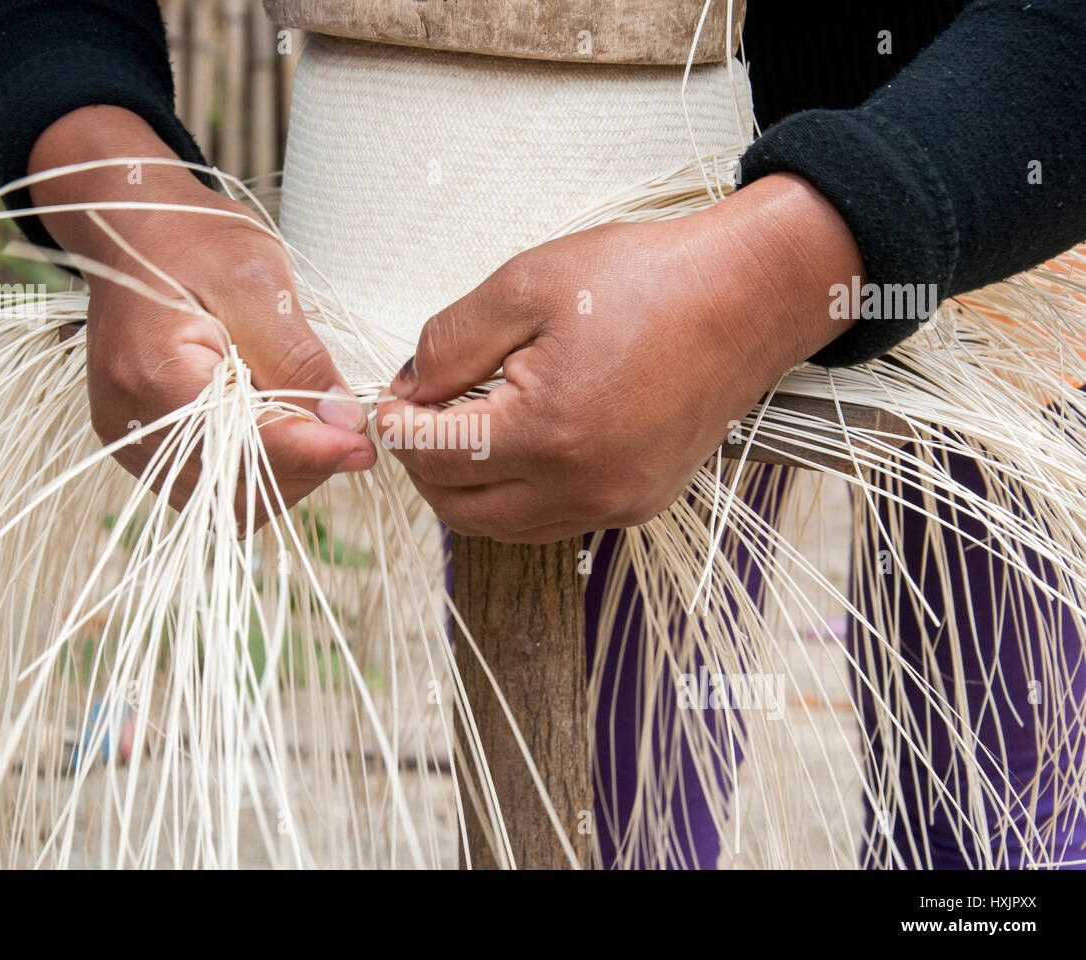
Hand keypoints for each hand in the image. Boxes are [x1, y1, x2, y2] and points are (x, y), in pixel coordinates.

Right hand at [29, 107, 373, 528]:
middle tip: (343, 426)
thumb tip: (343, 425)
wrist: (133, 228)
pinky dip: (254, 470)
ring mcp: (132, 441)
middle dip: (300, 465)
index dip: (311, 453)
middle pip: (234, 488)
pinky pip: (209, 487)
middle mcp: (133, 423)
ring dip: (280, 473)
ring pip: (225, 501)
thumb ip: (298, 359)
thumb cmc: (194, 241)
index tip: (363, 446)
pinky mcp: (142, 446)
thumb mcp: (258, 280)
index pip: (242, 447)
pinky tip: (275, 426)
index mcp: (154, 376)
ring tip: (307, 419)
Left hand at [377, 173, 862, 541]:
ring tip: (462, 430)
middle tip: (417, 418)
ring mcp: (613, 503)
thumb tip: (408, 387)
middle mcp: (582, 487)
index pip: (435, 457)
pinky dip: (516, 496)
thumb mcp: (527, 285)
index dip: (398, 427)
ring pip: (502, 527)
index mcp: (548, 433)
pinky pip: (552, 522)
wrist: (745, 297)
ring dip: (466, 488)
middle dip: (423, 466)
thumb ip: (451, 342)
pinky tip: (515, 447)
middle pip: (460, 508)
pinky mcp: (637, 504)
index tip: (391, 399)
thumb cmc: (645, 282)